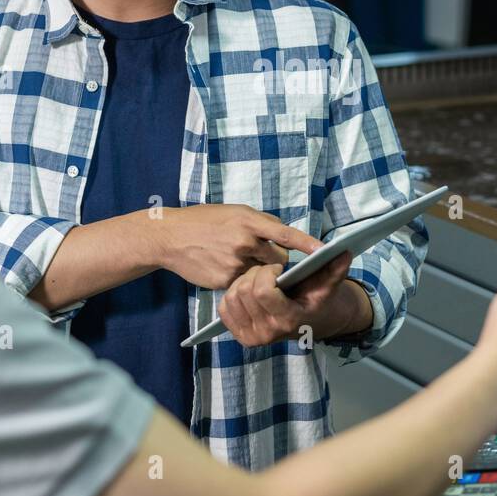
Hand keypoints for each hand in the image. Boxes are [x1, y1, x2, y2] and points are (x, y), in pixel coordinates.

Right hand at [151, 204, 322, 289]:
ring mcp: (234, 263)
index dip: (308, 244)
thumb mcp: (234, 212)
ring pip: (261, 274)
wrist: (169, 237)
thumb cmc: (203, 221)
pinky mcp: (224, 280)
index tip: (327, 251)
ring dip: (258, 270)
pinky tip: (223, 265)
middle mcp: (244, 242)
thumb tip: (282, 236)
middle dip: (278, 262)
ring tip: (237, 258)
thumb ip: (259, 224)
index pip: (286, 235)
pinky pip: (243, 283)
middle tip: (267, 258)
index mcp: (248, 221)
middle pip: (279, 260)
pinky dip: (240, 277)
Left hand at [217, 252, 355, 346]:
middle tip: (268, 271)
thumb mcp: (327, 286)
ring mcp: (252, 337)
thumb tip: (345, 252)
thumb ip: (334, 269)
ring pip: (231, 297)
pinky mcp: (241, 336)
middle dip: (254, 273)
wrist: (311, 323)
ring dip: (242, 282)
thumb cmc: (316, 301)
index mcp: (288, 319)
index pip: (262, 290)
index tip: (278, 267)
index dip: (267, 272)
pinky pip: (224, 308)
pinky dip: (233, 294)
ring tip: (259, 280)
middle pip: (244, 291)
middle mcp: (267, 333)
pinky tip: (249, 292)